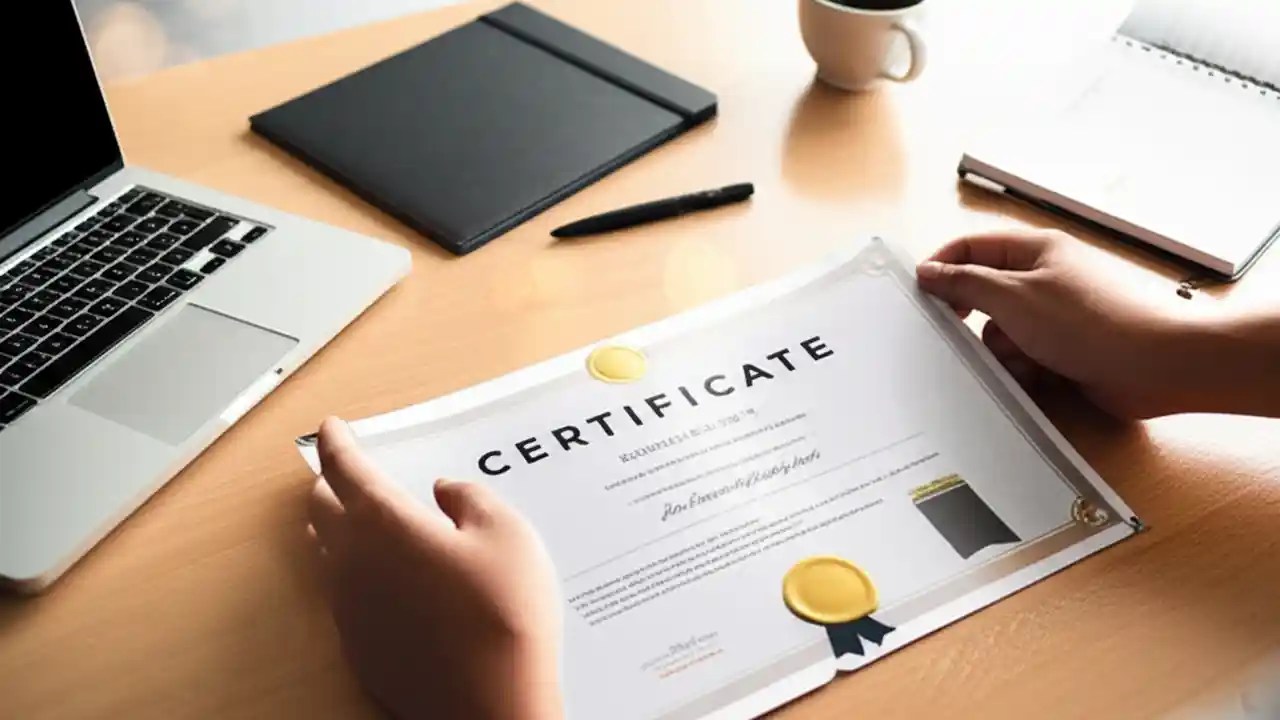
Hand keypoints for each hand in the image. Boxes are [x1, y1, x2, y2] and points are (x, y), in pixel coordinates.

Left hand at [307, 418, 563, 719]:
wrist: (492, 702)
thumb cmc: (503, 614)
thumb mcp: (506, 534)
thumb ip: (470, 498)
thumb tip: (445, 493)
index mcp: (383, 522)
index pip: (343, 468)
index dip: (335, 442)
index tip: (330, 428)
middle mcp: (353, 562)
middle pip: (322, 507)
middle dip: (332, 481)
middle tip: (348, 470)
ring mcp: (350, 608)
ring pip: (328, 553)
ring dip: (338, 527)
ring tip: (362, 519)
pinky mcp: (358, 645)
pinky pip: (344, 594)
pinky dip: (356, 573)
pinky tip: (388, 579)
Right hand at [915, 229, 1222, 417]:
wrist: (1155, 367)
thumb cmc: (1089, 323)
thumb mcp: (1014, 298)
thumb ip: (965, 283)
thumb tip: (928, 271)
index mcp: (1034, 250)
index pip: (971, 247)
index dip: (941, 267)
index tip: (918, 296)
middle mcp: (1043, 278)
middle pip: (982, 295)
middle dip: (976, 320)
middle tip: (964, 337)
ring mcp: (1054, 316)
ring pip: (999, 333)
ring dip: (1004, 351)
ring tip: (1027, 360)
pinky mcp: (1063, 350)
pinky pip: (1021, 357)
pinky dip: (1023, 369)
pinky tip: (1041, 376)